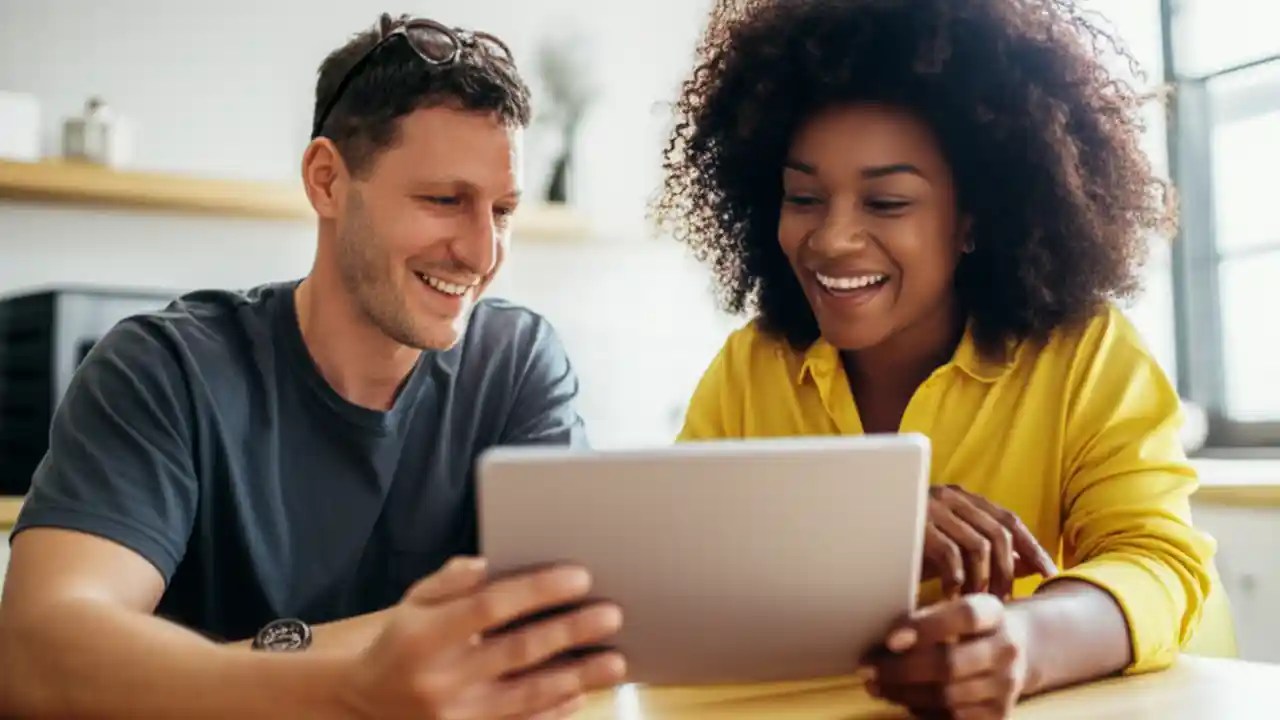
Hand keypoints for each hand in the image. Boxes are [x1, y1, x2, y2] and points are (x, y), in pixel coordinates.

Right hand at [340, 558, 625, 719]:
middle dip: (570, 632)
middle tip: (612, 615)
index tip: (580, 577)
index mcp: (426, 635)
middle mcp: (440, 678)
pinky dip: (554, 711)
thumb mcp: (415, 601)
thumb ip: (452, 580)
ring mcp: (455, 715)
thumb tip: (492, 565)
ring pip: (527, 696)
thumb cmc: (404, 640)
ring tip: (614, 662)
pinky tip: (581, 694)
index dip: (537, 591)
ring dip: (576, 678)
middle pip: (518, 652)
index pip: (489, 607)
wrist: (365, 701)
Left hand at [864, 594, 1031, 719]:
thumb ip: (925, 619)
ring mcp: (1006, 686)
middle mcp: (1006, 650)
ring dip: (904, 693)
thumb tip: (884, 641)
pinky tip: (901, 700)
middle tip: (868, 669)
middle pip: (950, 664)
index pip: (964, 616)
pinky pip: (953, 718)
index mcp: (993, 613)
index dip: (926, 628)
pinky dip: (921, 711)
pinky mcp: (999, 715)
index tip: (890, 640)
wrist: (1015, 652)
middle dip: (902, 669)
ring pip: (947, 696)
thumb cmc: (967, 628)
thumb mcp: (954, 610)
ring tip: (875, 686)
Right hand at [923, 485, 1057, 598]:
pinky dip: (957, 580)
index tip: (1050, 575)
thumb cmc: (910, 548)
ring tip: (979, 603)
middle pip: (999, 533)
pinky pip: (949, 554)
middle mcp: (950, 496)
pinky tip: (953, 597)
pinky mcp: (915, 525)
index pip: (1009, 520)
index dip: (1033, 548)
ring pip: (979, 545)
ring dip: (983, 580)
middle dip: (1007, 571)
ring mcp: (931, 507)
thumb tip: (1032, 566)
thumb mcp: (954, 550)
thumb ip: (992, 554)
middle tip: (1005, 601)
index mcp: (963, 498)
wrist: (855, 542)